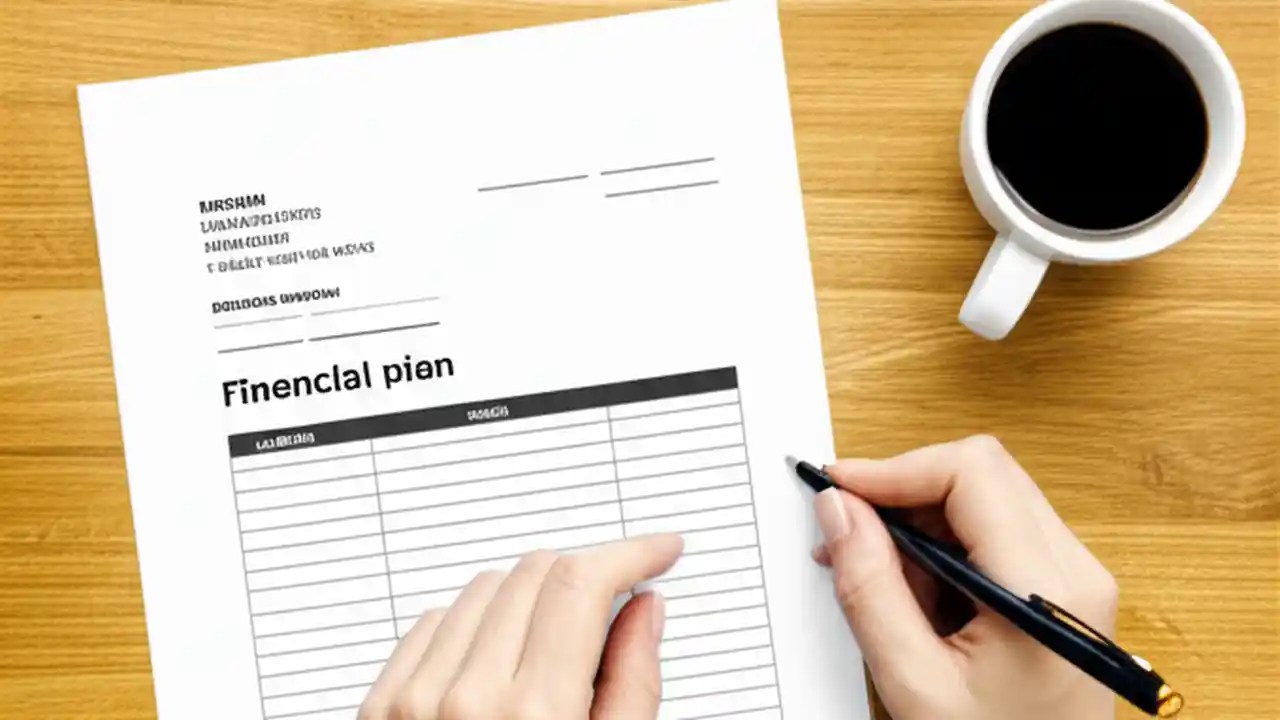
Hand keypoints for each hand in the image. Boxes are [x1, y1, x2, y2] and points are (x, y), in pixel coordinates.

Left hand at [359, 534, 682, 719]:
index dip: (631, 552)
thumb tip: (645, 611)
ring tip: (555, 645)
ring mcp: (412, 700)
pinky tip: (500, 657)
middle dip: (587, 572)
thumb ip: (632, 686)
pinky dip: (477, 620)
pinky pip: (434, 620)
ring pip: (485, 588)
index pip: (581, 584)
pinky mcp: (379, 706)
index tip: (660, 550)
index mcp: (532, 717)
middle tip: (618, 601)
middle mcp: (463, 699)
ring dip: (532, 595)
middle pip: (535, 573)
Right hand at [813, 436, 1117, 719]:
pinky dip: (943, 549)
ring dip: (919, 525)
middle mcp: (1075, 570)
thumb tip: (840, 511)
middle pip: (979, 474)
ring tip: (879, 584)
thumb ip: (871, 588)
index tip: (839, 488)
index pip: (971, 472)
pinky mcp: (1061, 589)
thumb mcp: (915, 682)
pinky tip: (914, 599)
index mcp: (1048, 588)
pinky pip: (995, 532)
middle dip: (902, 493)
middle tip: (846, 532)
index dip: (894, 468)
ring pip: (984, 498)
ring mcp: (1074, 578)